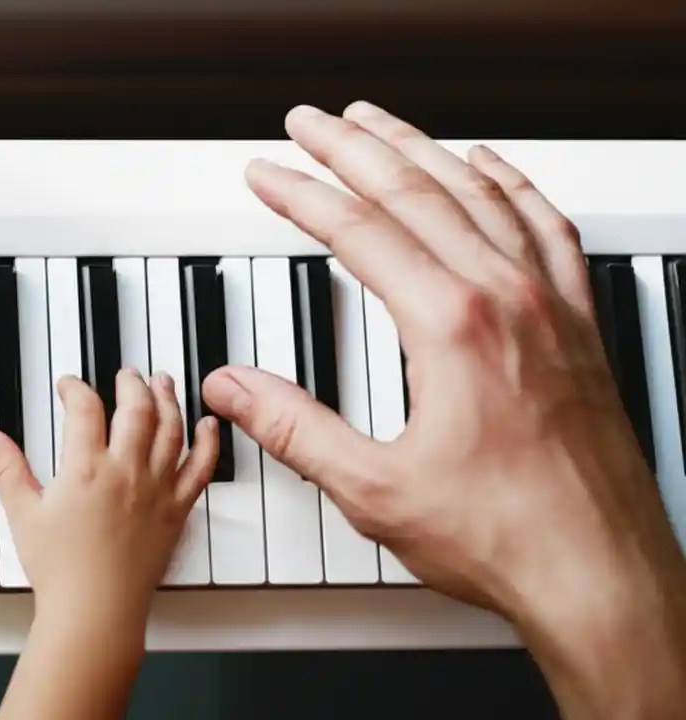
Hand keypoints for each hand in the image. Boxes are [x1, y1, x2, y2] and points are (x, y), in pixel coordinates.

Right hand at [0, 370, 218, 623]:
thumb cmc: (60, 570)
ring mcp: (156, 489)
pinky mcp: (177, 510)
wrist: (96, 611)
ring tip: (163, 381)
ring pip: (171, 428)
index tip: (70, 386)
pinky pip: (200, 468)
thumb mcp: (23, 513)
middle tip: (125, 373)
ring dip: (168, 398)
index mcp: (85, 468)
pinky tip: (207, 424)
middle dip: (130, 383)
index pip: (85, 408)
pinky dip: (207, 442)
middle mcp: (125, 471)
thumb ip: (7, 469)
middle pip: (136, 408)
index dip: (76, 388)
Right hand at [203, 101, 685, 717]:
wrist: (601, 572)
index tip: (267, 173)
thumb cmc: (505, 537)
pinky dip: (509, 183)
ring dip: (421, 149)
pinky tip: (488, 167)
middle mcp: (506, 299)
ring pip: (479, 193)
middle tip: (309, 121)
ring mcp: (552, 305)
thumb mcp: (375, 488)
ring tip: (379, 123)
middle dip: (352, 147)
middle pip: (416, 191)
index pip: (358, 232)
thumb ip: (294, 428)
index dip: (302, 194)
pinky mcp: (579, 323)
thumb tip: (233, 388)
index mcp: (451, 328)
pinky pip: (545, 226)